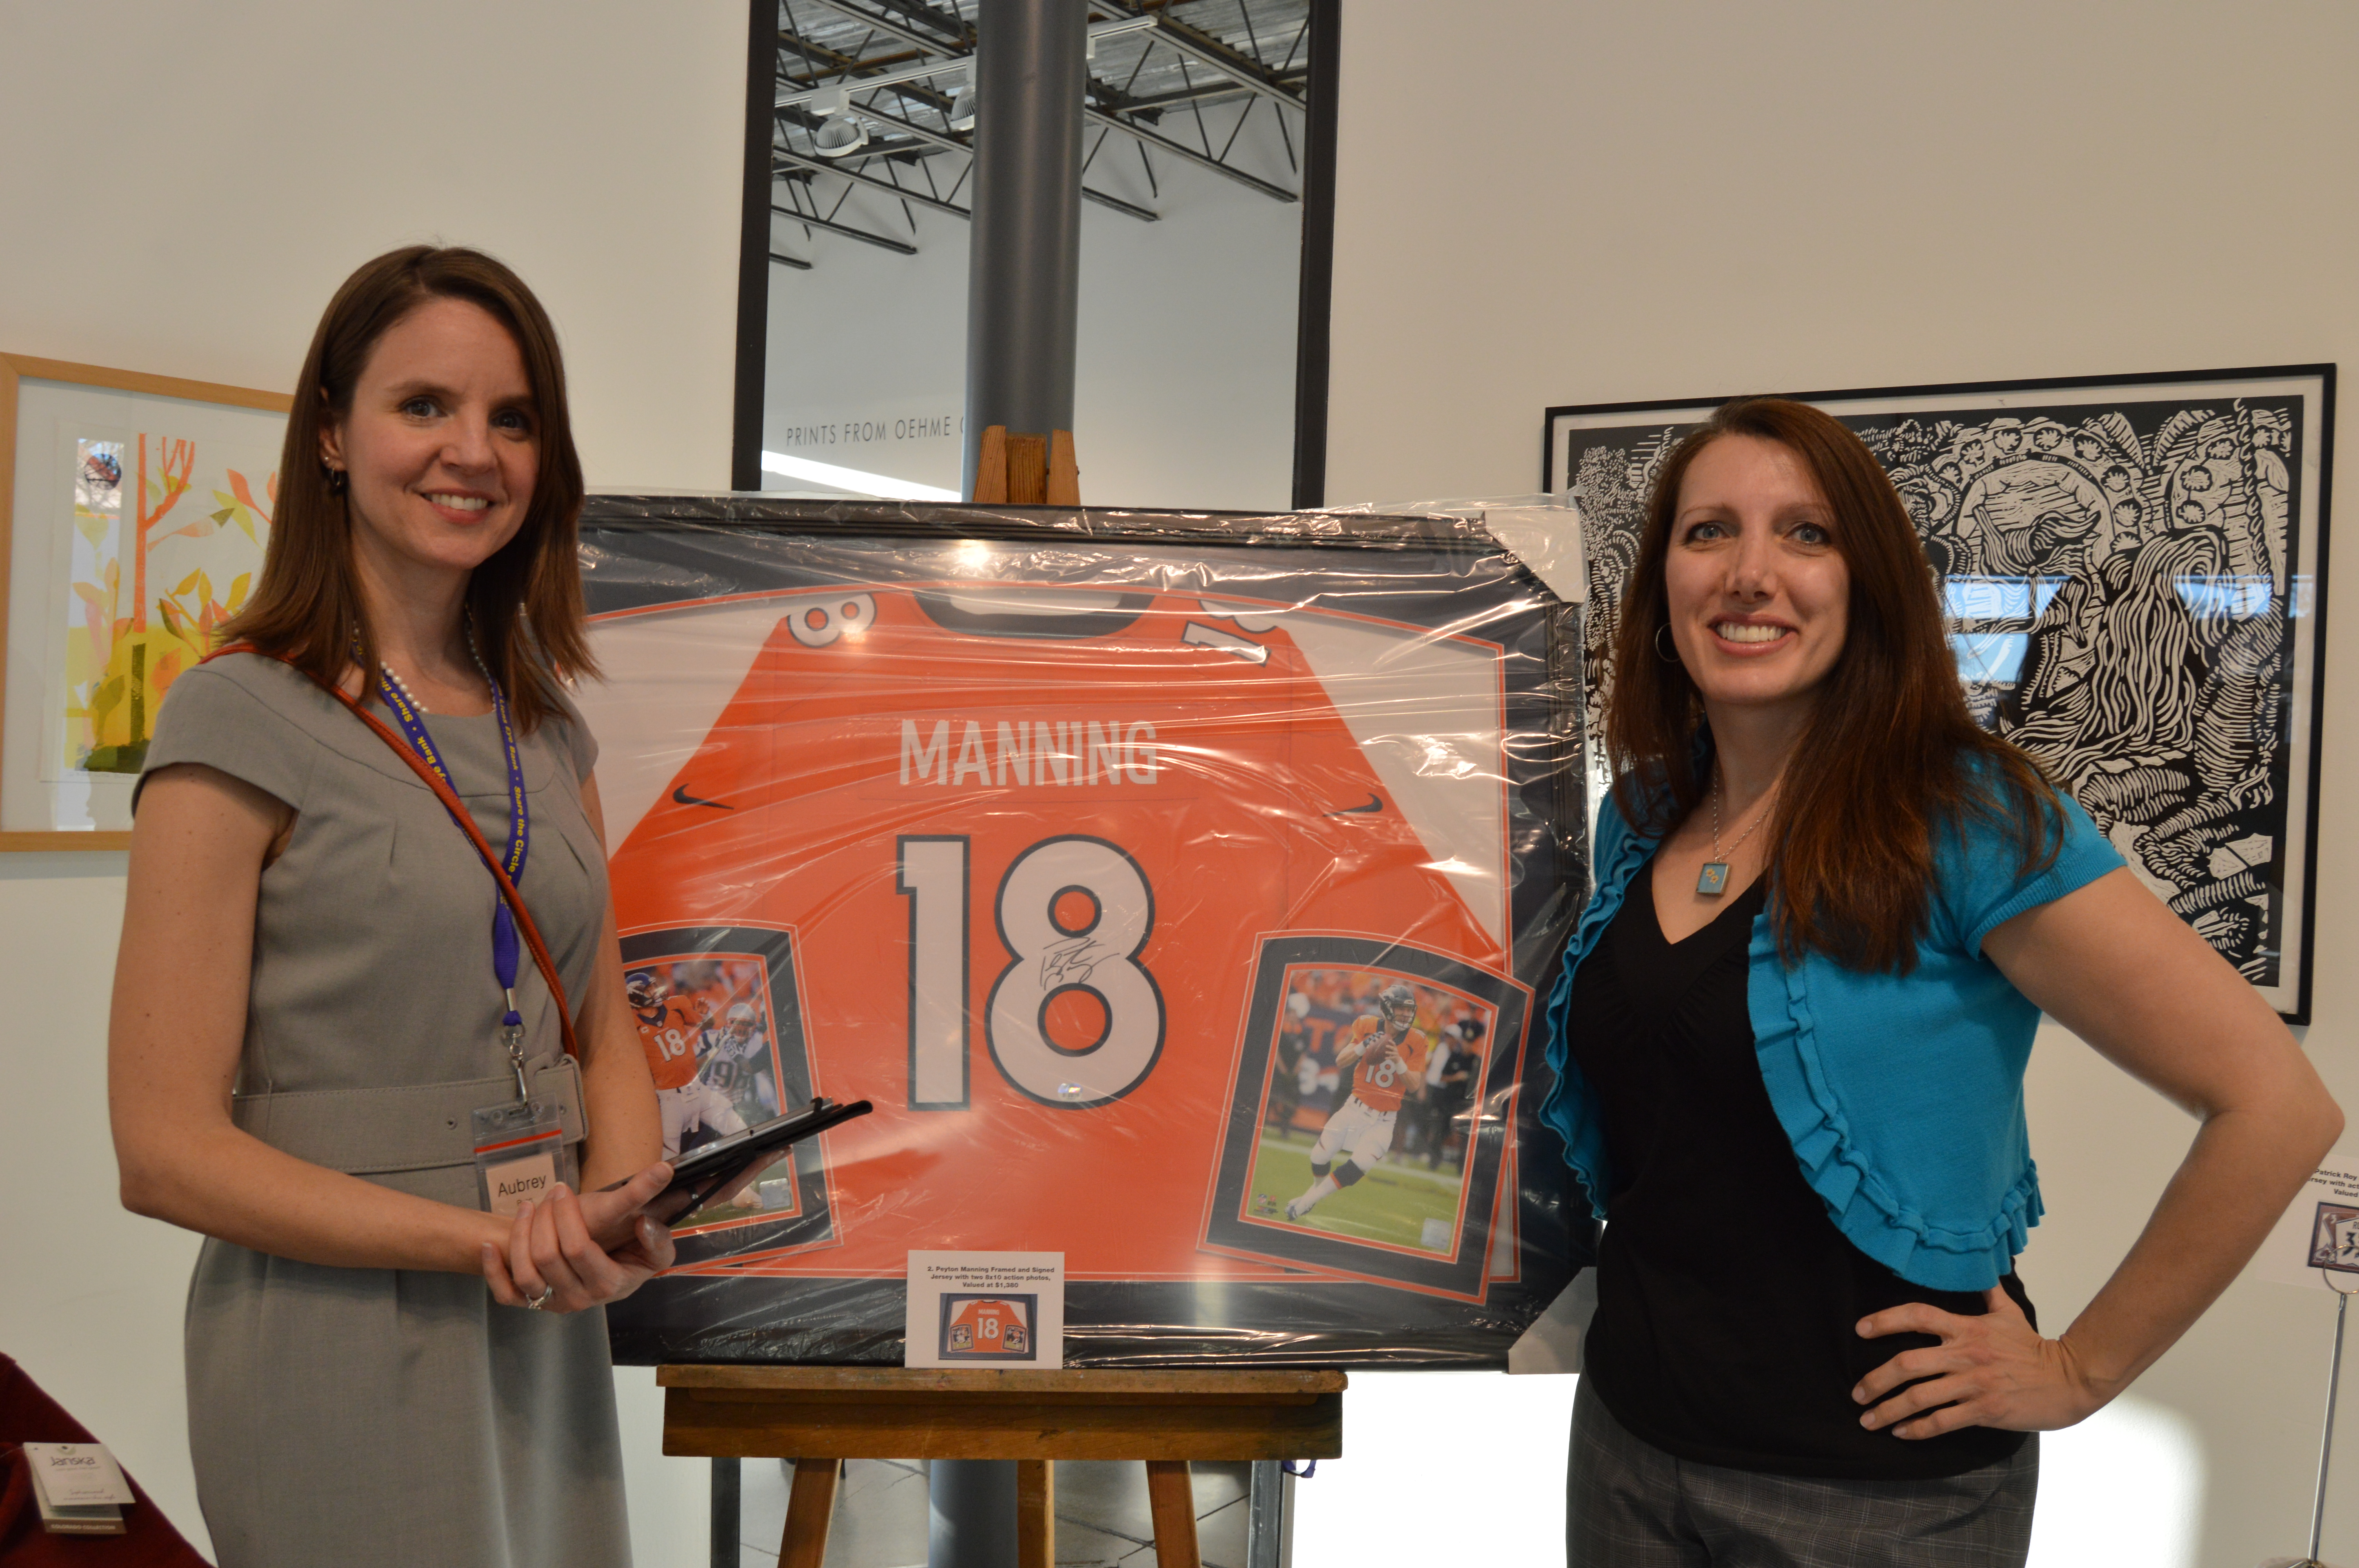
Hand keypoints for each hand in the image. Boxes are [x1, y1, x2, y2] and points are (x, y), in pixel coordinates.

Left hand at [480, 1163, 675, 1314]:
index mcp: (607, 1284)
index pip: (577, 1248)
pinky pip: (505, 1294)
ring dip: (520, 1234)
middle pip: (546, 1256)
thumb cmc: (634, 1258)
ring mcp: (552, 1304)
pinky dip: (493, 1271)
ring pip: (524, 1271)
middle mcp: (578, 1299)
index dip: (566, 1215)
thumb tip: (644, 1221)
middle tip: (551, 1194)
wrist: (618, 1277)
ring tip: (528, 1206)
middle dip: (544, 1217)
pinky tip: (490, 1245)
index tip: (564, 1189)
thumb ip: (658, 1236)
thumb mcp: (659, 1250)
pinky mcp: (533, 1304)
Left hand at [1852, 1287, 2105, 1437]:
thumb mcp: (2009, 1314)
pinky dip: (1918, 1428)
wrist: (2068, 1380)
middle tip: (1857, 1392)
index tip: (1860, 1329)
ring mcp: (1974, 1384)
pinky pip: (1942, 1420)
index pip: (1918, 1315)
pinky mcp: (1984, 1410)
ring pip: (1919, 1397)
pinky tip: (1901, 1432)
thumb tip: (1982, 1267)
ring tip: (1867, 1419)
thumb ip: (1988, 1292)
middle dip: (1875, 1379)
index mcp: (1967, 1328)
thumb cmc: (2033, 1347)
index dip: (1886, 1320)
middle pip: (1907, 1363)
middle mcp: (1965, 1354)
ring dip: (1888, 1410)